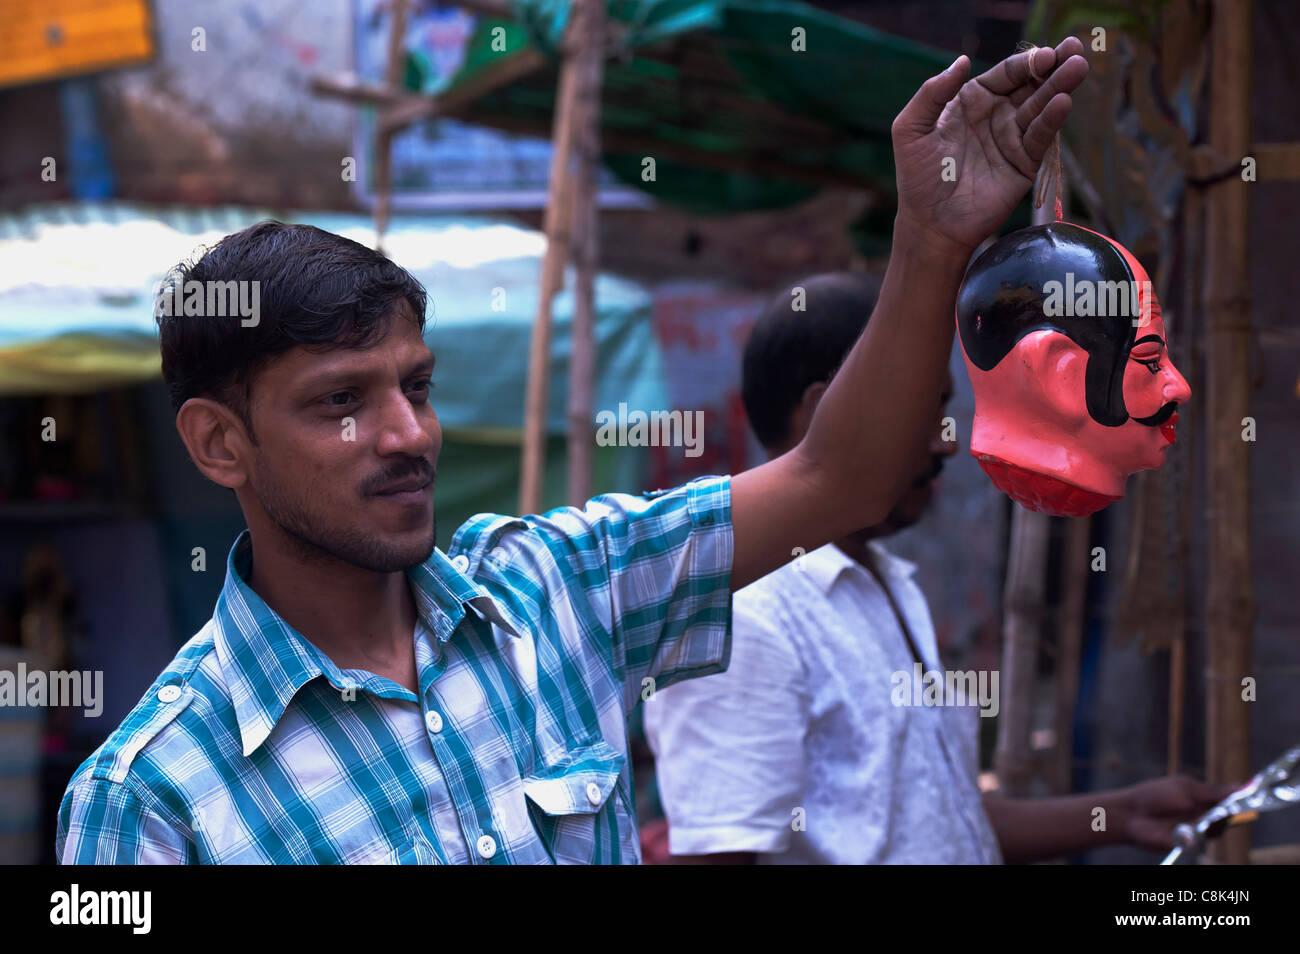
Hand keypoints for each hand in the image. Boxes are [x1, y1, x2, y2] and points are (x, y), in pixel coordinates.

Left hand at [891, 36, 1089, 254]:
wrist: (930, 222)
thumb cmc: (917, 176)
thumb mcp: (911, 129)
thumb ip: (932, 93)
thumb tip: (963, 60)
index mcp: (972, 100)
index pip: (1006, 74)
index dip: (1026, 62)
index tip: (1045, 54)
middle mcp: (997, 114)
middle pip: (1031, 84)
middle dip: (1054, 66)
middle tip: (1075, 49)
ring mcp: (1013, 138)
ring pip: (1041, 106)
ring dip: (1060, 86)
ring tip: (1078, 68)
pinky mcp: (1024, 162)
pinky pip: (1040, 137)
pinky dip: (1052, 120)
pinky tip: (1062, 102)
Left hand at [1118, 775, 1236, 851]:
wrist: (1131, 814)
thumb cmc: (1154, 795)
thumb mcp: (1185, 788)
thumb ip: (1213, 791)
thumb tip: (1242, 786)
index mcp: (1203, 799)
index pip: (1230, 801)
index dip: (1243, 800)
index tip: (1254, 796)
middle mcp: (1203, 815)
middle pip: (1228, 817)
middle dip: (1226, 813)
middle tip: (1220, 808)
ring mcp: (1197, 831)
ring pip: (1217, 830)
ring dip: (1210, 823)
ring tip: (1196, 817)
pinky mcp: (1190, 844)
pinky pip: (1202, 841)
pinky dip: (1199, 835)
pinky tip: (1191, 830)